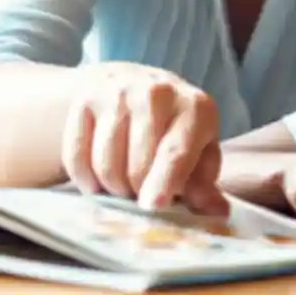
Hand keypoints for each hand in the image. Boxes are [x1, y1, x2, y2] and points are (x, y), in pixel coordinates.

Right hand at [61, 62, 227, 214]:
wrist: (134, 83)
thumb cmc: (174, 128)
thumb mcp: (199, 149)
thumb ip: (205, 184)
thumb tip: (218, 212)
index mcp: (195, 109)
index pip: (176, 152)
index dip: (164, 182)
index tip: (152, 205)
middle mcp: (157, 94)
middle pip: (138, 166)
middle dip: (137, 192)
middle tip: (141, 194)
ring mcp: (118, 92)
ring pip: (106, 163)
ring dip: (112, 188)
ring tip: (123, 185)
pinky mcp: (86, 98)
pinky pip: (77, 155)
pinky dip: (85, 178)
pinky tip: (97, 180)